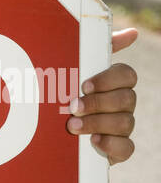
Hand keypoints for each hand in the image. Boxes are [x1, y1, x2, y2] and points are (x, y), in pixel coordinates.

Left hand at [66, 27, 138, 163]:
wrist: (49, 129)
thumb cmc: (66, 90)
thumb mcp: (75, 67)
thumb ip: (99, 47)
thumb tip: (133, 33)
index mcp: (115, 82)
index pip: (127, 74)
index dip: (108, 80)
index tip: (84, 85)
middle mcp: (123, 103)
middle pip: (127, 99)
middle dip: (97, 103)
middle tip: (72, 107)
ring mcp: (123, 126)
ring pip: (126, 122)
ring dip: (97, 123)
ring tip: (72, 126)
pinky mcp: (119, 149)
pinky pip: (127, 148)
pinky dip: (111, 145)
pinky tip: (94, 141)